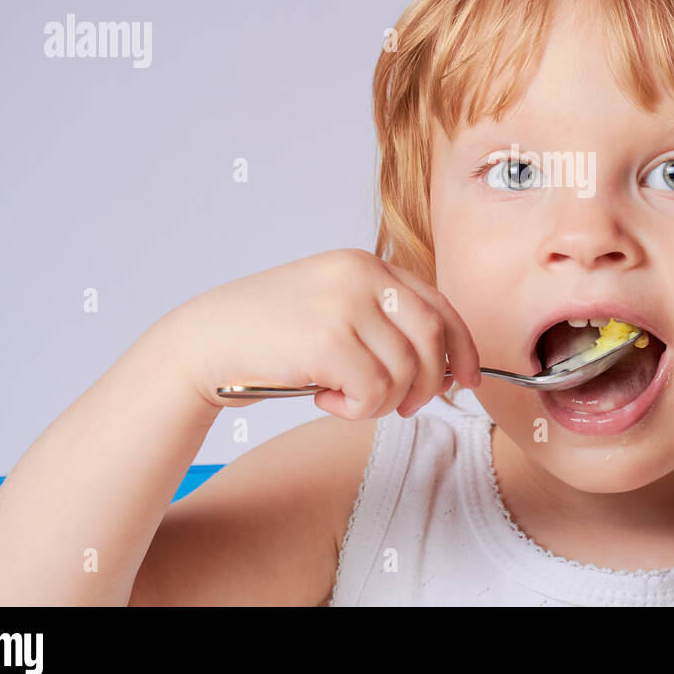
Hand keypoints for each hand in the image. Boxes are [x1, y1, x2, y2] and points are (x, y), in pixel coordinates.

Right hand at [168, 248, 481, 415]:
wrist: (205, 342)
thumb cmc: (271, 337)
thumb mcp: (334, 311)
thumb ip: (384, 326)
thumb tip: (445, 371)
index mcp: (366, 264)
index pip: (439, 305)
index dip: (463, 348)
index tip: (467, 381)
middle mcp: (361, 275)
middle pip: (433, 338)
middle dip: (428, 384)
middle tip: (404, 407)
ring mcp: (345, 304)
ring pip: (405, 371)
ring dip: (382, 402)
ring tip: (344, 399)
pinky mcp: (328, 339)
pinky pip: (374, 392)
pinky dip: (356, 409)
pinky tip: (325, 399)